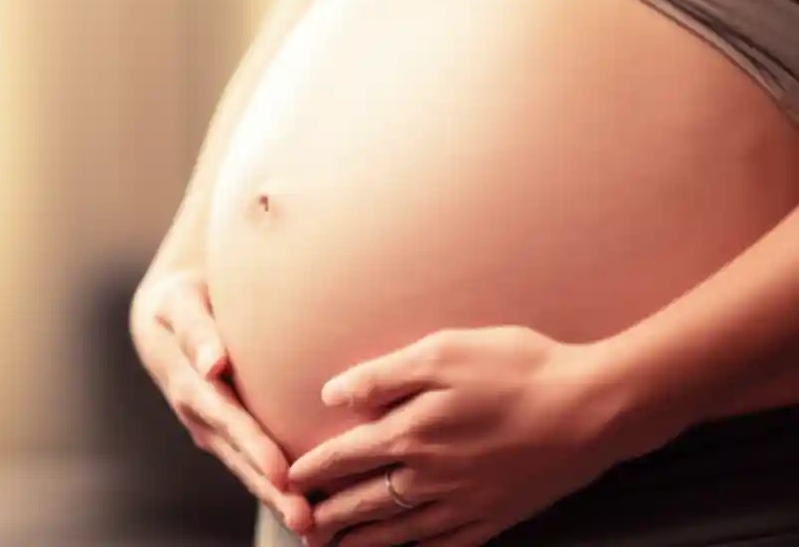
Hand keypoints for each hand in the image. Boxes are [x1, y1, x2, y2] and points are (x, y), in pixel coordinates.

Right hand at [132, 269, 312, 533]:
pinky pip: (253, 464)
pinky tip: (311, 510)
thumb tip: (213, 365)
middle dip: (272, 491)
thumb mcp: (181, 304)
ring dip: (277, 500)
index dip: (254, 448)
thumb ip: (197, 332)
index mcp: (191, 387)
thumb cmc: (181, 300)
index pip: (228, 421)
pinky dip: (277, 488)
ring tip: (312, 529)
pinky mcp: (228, 435)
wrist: (165, 316)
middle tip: (306, 520)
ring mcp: (213, 432)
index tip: (282, 473)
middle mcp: (202, 418)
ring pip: (247, 470)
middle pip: (241, 459)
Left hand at [289, 326, 645, 546]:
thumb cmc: (517, 368)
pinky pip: (448, 544)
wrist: (593, 407)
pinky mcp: (498, 515)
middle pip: (365, 501)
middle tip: (299, 525)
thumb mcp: (442, 352)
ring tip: (337, 546)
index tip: (285, 479)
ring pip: (400, 530)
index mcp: (411, 433)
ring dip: (362, 539)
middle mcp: (430, 476)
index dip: (311, 470)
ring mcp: (465, 502)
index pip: (345, 458)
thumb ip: (382, 377)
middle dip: (327, 514)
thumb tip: (331, 396)